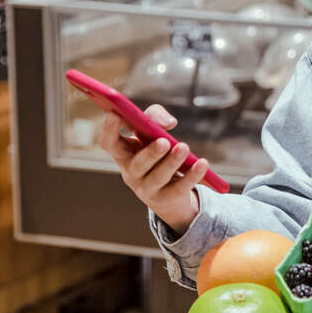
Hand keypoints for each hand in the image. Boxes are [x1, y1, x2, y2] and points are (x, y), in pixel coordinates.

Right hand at [97, 104, 207, 235]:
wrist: (169, 194)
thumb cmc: (157, 153)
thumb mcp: (153, 132)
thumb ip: (156, 117)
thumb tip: (169, 122)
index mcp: (124, 153)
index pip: (109, 143)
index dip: (108, 129)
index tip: (114, 113)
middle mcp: (131, 173)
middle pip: (137, 164)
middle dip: (150, 153)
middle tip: (163, 141)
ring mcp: (148, 189)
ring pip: (158, 176)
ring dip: (172, 162)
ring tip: (184, 147)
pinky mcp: (167, 198)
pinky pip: (180, 187)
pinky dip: (193, 175)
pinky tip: (202, 163)